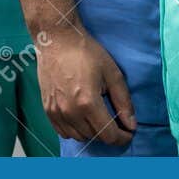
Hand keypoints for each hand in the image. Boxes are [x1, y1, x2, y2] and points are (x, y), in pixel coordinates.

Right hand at [34, 25, 134, 146]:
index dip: (123, 137)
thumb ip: (123, 101)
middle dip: (109, 132)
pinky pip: (64, 132)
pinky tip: (82, 117)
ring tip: (98, 116)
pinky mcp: (47, 110)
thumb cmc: (86, 52)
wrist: (56, 40)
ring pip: (79, 137)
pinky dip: (76, 130)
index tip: (129, 132)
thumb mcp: (112, 73)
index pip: (109, 135)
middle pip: (95, 137)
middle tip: (116, 120)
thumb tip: (132, 124)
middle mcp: (70, 112)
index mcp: (88, 103)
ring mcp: (56, 112)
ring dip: (92, 132)